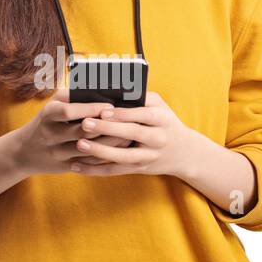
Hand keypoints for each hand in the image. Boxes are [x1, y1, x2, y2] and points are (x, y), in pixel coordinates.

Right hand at [13, 86, 132, 175]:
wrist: (25, 151)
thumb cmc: (46, 121)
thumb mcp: (52, 104)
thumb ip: (71, 95)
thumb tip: (99, 89)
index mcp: (48, 115)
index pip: (70, 111)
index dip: (91, 109)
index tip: (110, 105)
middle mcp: (50, 134)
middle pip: (82, 132)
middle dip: (105, 126)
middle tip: (126, 120)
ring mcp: (57, 153)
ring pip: (89, 149)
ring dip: (110, 143)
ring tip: (128, 134)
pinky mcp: (64, 166)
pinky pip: (88, 162)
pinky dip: (105, 156)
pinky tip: (119, 149)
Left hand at [67, 90, 199, 177]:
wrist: (184, 152)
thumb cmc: (165, 122)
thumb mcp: (159, 107)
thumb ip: (140, 98)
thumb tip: (112, 90)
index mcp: (161, 119)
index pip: (142, 115)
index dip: (123, 113)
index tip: (104, 110)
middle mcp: (157, 138)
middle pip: (131, 134)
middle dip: (108, 129)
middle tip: (85, 124)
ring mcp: (148, 156)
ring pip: (122, 156)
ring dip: (99, 152)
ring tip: (79, 145)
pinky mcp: (138, 169)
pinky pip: (115, 171)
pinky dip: (95, 170)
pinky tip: (77, 166)